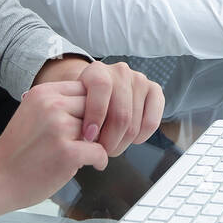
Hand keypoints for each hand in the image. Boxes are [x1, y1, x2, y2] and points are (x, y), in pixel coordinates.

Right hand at [0, 80, 107, 211]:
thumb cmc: (16, 152)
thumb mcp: (33, 113)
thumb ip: (59, 105)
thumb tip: (95, 104)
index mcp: (43, 93)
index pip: (85, 88)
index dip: (90, 108)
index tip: (88, 124)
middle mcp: (51, 105)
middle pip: (94, 107)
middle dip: (95, 125)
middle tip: (89, 141)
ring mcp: (59, 128)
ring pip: (98, 130)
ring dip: (95, 144)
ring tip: (83, 154)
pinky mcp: (67, 152)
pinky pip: (100, 151)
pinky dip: (99, 161)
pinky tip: (92, 165)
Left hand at [33, 57, 165, 156]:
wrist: (97, 98)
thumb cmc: (79, 108)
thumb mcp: (68, 107)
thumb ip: (68, 114)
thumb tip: (68, 136)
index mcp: (96, 71)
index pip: (100, 89)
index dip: (95, 116)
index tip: (87, 137)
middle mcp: (120, 71)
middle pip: (120, 113)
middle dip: (109, 139)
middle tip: (100, 151)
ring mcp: (139, 80)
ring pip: (134, 122)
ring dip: (122, 143)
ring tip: (110, 148)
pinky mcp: (154, 91)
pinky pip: (151, 121)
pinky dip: (140, 138)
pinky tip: (130, 141)